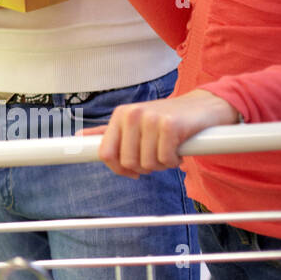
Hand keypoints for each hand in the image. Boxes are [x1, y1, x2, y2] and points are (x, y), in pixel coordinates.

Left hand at [81, 90, 241, 177]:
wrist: (202, 107)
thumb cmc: (166, 119)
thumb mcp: (134, 122)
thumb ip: (108, 132)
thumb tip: (78, 137)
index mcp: (120, 115)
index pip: (105, 153)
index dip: (118, 169)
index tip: (132, 172)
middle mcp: (132, 114)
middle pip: (127, 162)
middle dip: (144, 167)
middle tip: (157, 157)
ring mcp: (150, 119)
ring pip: (147, 164)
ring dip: (161, 164)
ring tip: (168, 150)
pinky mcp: (170, 126)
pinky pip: (165, 159)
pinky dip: (174, 160)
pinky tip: (179, 149)